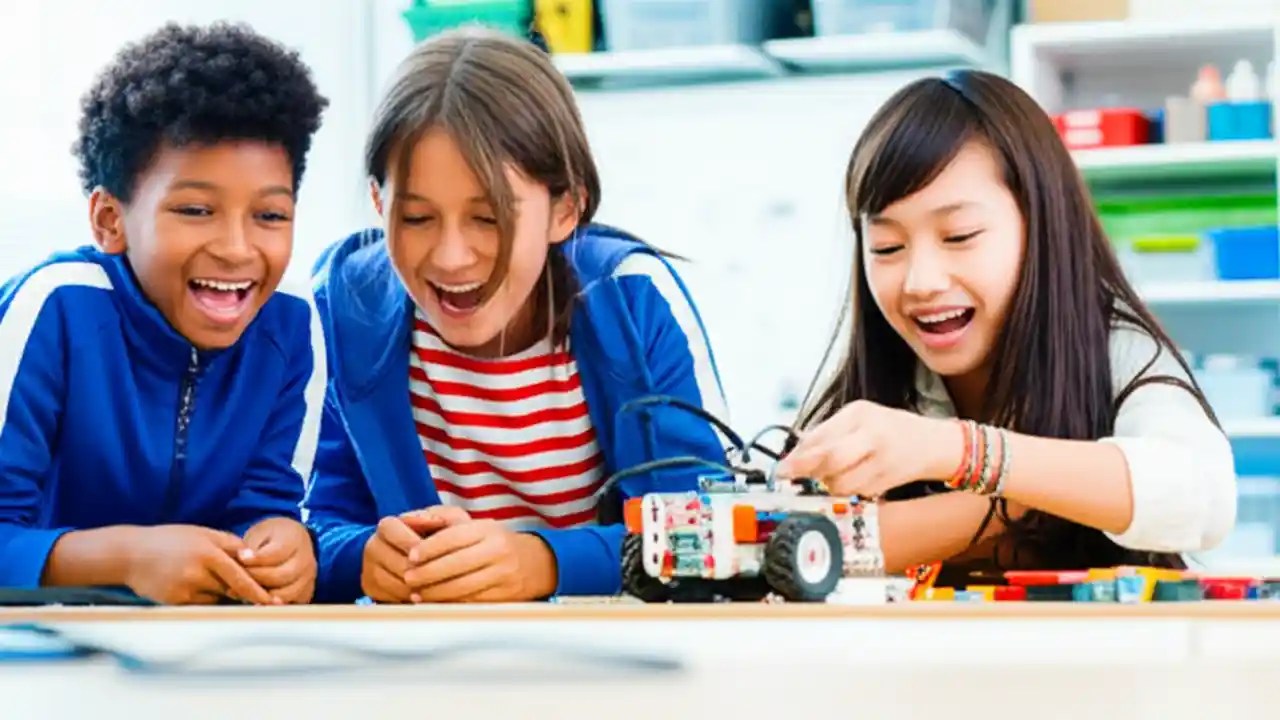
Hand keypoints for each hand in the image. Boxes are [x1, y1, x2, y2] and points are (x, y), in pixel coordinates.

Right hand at [122, 525, 274, 604]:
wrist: (129, 554)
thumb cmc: (169, 540)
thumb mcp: (200, 533)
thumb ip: (228, 543)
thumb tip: (253, 554)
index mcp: (208, 552)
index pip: (240, 576)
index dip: (258, 591)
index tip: (273, 601)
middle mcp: (198, 572)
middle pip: (231, 589)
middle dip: (245, 594)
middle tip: (262, 600)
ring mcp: (185, 589)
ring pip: (217, 598)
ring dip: (222, 594)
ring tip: (206, 580)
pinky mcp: (175, 601)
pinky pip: (201, 605)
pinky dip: (205, 599)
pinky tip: (193, 587)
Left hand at [239, 517, 315, 604]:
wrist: (291, 542)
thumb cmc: (271, 538)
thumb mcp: (259, 534)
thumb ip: (250, 547)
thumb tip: (241, 559)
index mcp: (294, 539)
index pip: (276, 553)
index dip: (256, 558)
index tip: (241, 558)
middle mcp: (306, 559)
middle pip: (281, 576)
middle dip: (256, 579)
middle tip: (238, 578)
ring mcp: (308, 578)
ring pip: (286, 594)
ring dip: (263, 595)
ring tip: (244, 593)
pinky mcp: (305, 593)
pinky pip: (290, 604)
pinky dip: (273, 606)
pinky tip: (257, 603)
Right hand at [359, 506, 469, 602]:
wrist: (410, 554)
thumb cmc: (431, 535)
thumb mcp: (439, 521)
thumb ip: (438, 518)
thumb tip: (435, 520)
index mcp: (386, 526)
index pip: (398, 535)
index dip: (417, 545)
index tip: (436, 554)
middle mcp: (372, 546)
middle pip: (399, 564)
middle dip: (423, 571)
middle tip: (444, 578)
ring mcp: (368, 568)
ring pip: (396, 584)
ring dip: (419, 588)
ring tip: (439, 588)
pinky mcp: (370, 588)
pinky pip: (391, 598)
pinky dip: (410, 599)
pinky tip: (427, 596)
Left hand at [403, 519, 556, 602]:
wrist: (536, 563)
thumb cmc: (494, 542)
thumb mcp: (475, 524)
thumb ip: (442, 519)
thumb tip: (409, 520)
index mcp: (487, 529)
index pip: (453, 537)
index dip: (429, 548)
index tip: (411, 556)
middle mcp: (498, 550)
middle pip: (456, 564)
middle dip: (427, 573)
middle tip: (407, 578)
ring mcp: (503, 574)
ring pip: (462, 586)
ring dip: (435, 592)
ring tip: (416, 593)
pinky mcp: (505, 595)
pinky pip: (471, 601)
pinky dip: (450, 603)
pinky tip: (435, 602)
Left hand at [775, 400, 961, 496]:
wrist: (935, 444)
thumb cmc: (891, 428)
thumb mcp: (860, 418)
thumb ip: (828, 432)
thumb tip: (796, 453)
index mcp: (861, 414)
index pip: (823, 436)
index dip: (798, 456)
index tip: (781, 468)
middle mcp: (873, 436)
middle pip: (831, 459)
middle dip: (807, 471)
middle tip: (791, 477)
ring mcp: (882, 461)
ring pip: (840, 482)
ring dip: (827, 484)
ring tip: (831, 474)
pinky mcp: (887, 482)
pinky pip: (855, 492)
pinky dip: (847, 489)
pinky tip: (853, 478)